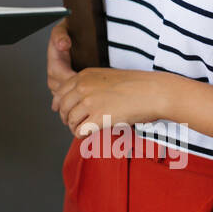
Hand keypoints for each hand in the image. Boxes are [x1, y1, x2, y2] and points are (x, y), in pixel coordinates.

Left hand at [47, 21, 164, 135]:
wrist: (152, 91)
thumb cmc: (136, 85)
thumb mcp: (106, 77)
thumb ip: (90, 85)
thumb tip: (80, 100)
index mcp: (84, 76)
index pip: (60, 92)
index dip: (59, 105)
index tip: (62, 112)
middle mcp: (83, 87)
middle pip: (62, 107)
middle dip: (66, 118)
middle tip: (73, 124)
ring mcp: (89, 102)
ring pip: (70, 120)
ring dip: (75, 128)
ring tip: (83, 130)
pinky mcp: (98, 117)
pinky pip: (80, 131)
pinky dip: (82, 135)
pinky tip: (90, 134)